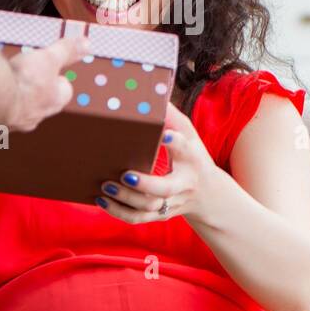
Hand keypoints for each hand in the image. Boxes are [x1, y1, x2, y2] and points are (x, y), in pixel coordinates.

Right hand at [1, 36, 93, 131]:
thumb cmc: (23, 80)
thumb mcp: (49, 58)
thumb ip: (66, 51)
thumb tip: (87, 44)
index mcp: (52, 103)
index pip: (64, 93)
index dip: (57, 79)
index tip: (50, 69)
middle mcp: (33, 118)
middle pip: (39, 104)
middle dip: (33, 92)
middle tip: (23, 75)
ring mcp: (10, 124)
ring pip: (14, 112)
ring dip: (9, 99)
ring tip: (1, 82)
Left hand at [95, 100, 218, 222]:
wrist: (208, 195)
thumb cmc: (191, 156)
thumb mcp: (190, 136)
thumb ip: (173, 118)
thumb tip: (154, 92)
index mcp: (192, 159)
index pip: (185, 150)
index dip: (176, 143)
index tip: (164, 135)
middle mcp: (183, 184)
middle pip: (165, 189)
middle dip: (144, 184)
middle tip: (124, 175)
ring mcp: (171, 202)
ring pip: (148, 207)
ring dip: (125, 199)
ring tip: (104, 186)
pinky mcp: (160, 215)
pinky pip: (138, 219)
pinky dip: (119, 212)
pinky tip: (101, 200)